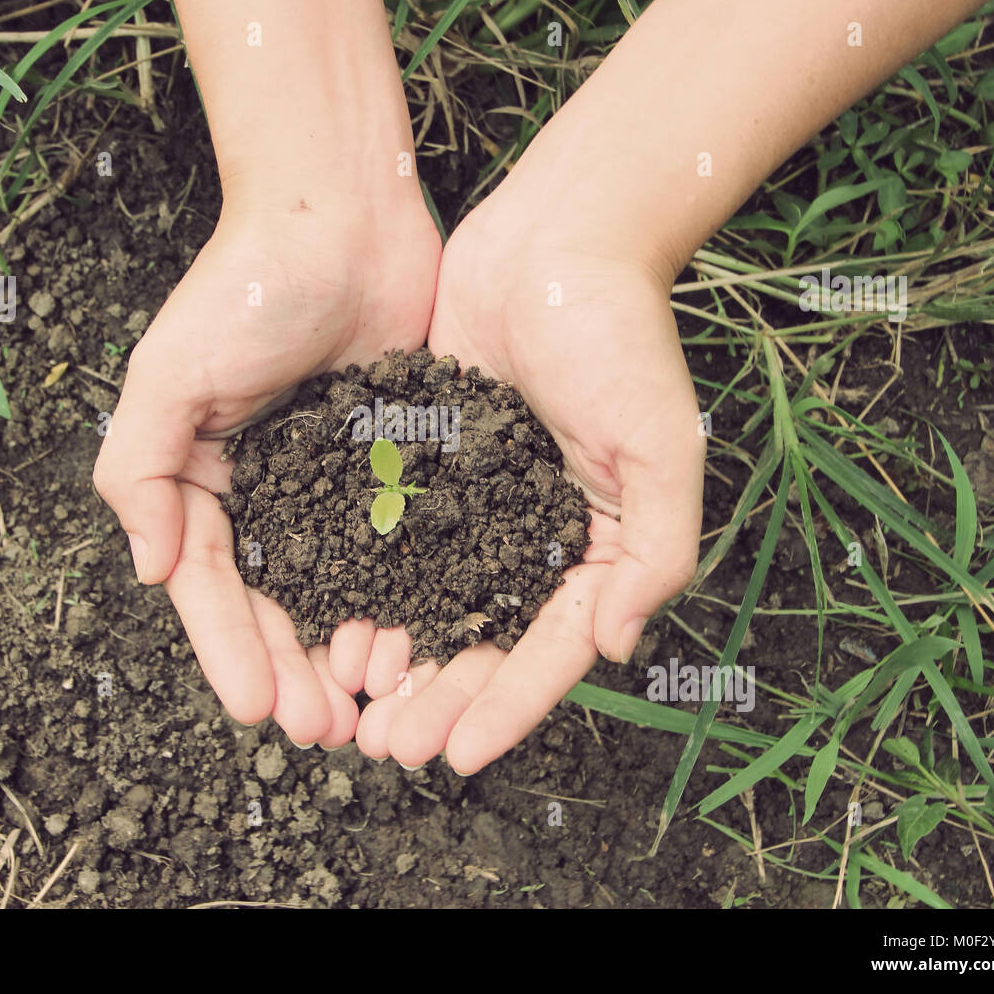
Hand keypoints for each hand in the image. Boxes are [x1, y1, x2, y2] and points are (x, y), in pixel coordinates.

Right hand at [93, 193, 440, 745]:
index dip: (230, 651)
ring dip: (346, 651)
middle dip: (292, 670)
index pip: (211, 584)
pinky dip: (401, 594)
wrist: (341, 213)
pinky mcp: (394, 461)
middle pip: (276, 602)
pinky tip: (419, 641)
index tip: (259, 711)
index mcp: (206, 479)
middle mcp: (267, 490)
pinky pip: (397, 543)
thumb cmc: (246, 285)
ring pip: (338, 587)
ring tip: (369, 707)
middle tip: (324, 730)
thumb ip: (138, 471)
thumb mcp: (168, 375)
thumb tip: (148, 572)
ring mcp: (333, 481)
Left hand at [354, 193, 704, 773]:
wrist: (559, 237)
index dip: (507, 708)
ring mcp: (479, 499)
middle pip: (483, 638)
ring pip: (432, 598)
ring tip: (352, 704)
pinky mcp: (429, 459)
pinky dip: (368, 582)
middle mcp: (535, 532)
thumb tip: (617, 648)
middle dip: (439, 697)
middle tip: (388, 747)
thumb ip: (656, 553)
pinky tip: (331, 622)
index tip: (459, 757)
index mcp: (596, 544)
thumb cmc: (623, 336)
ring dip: (397, 656)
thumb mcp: (662, 447)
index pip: (551, 649)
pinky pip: (394, 537)